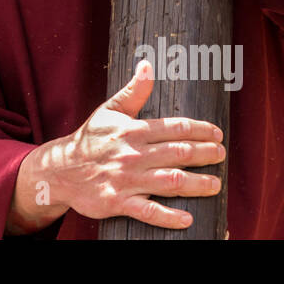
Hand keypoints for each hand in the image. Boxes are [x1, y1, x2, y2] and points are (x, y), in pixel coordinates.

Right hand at [42, 60, 225, 227]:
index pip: (174, 127)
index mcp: (132, 130)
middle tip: (222, 154)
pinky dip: (168, 216)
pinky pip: (148, 211)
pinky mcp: (118, 202)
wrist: (61, 170)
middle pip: (177, 153)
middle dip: (204, 153)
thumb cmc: (90, 139)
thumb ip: (134, 91)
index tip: (217, 133)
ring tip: (215, 184)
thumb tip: (148, 65)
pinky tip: (188, 219)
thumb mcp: (110, 110)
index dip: (199, 129)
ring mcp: (126, 180)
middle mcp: (132, 154)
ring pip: (169, 181)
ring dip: (196, 184)